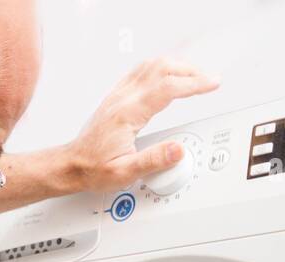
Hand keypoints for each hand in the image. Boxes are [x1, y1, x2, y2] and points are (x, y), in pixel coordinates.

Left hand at [64, 58, 219, 192]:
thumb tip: (178, 150)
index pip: (167, 88)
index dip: (194, 83)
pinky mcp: (116, 97)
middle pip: (161, 68)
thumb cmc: (93, 169)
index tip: (213, 83)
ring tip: (194, 76)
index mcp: (127, 114)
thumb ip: (153, 161)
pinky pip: (140, 72)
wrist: (71, 165)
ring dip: (176, 66)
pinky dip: (160, 68)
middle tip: (208, 80)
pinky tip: (167, 75)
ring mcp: (118, 95)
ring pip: (150, 65)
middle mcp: (122, 99)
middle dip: (190, 70)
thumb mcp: (124, 173)